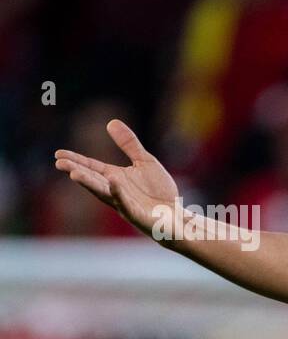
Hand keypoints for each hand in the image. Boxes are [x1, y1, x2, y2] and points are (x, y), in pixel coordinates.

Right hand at [54, 120, 179, 241]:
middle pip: (93, 180)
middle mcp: (115, 192)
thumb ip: (129, 144)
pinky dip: (119, 194)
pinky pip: (127, 205)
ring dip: (90, 184)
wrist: (177, 216)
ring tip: (74, 174)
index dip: (76, 161)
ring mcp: (125, 205)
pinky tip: (113, 183)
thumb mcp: (144, 161)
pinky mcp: (138, 216)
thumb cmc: (160, 191)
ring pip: (105, 193)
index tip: (58, 153)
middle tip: (59, 163)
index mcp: (115, 178)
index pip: (92, 168)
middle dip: (77, 172)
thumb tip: (111, 122)